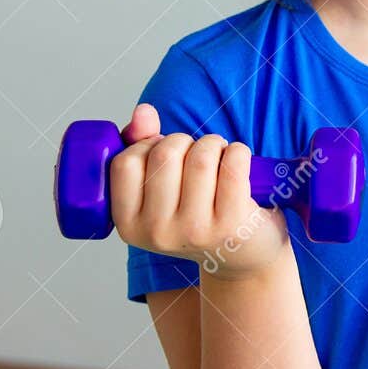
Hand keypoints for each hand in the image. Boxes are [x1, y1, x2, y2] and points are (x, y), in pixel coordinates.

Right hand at [110, 103, 289, 275]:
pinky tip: (238, 160)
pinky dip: (238, 151)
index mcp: (128, 224)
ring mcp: (194, 230)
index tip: (164, 153)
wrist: (242, 257)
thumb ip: (142, 149)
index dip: (147, 145)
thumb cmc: (197, 216)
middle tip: (198, 154)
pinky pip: (233, 164)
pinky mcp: (231, 224)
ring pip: (201, 157)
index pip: (125, 163)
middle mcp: (157, 233)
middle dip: (185, 141)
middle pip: (165, 154)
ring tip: (219, 156)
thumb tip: (143, 111)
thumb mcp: (161, 192)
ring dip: (214, 144)